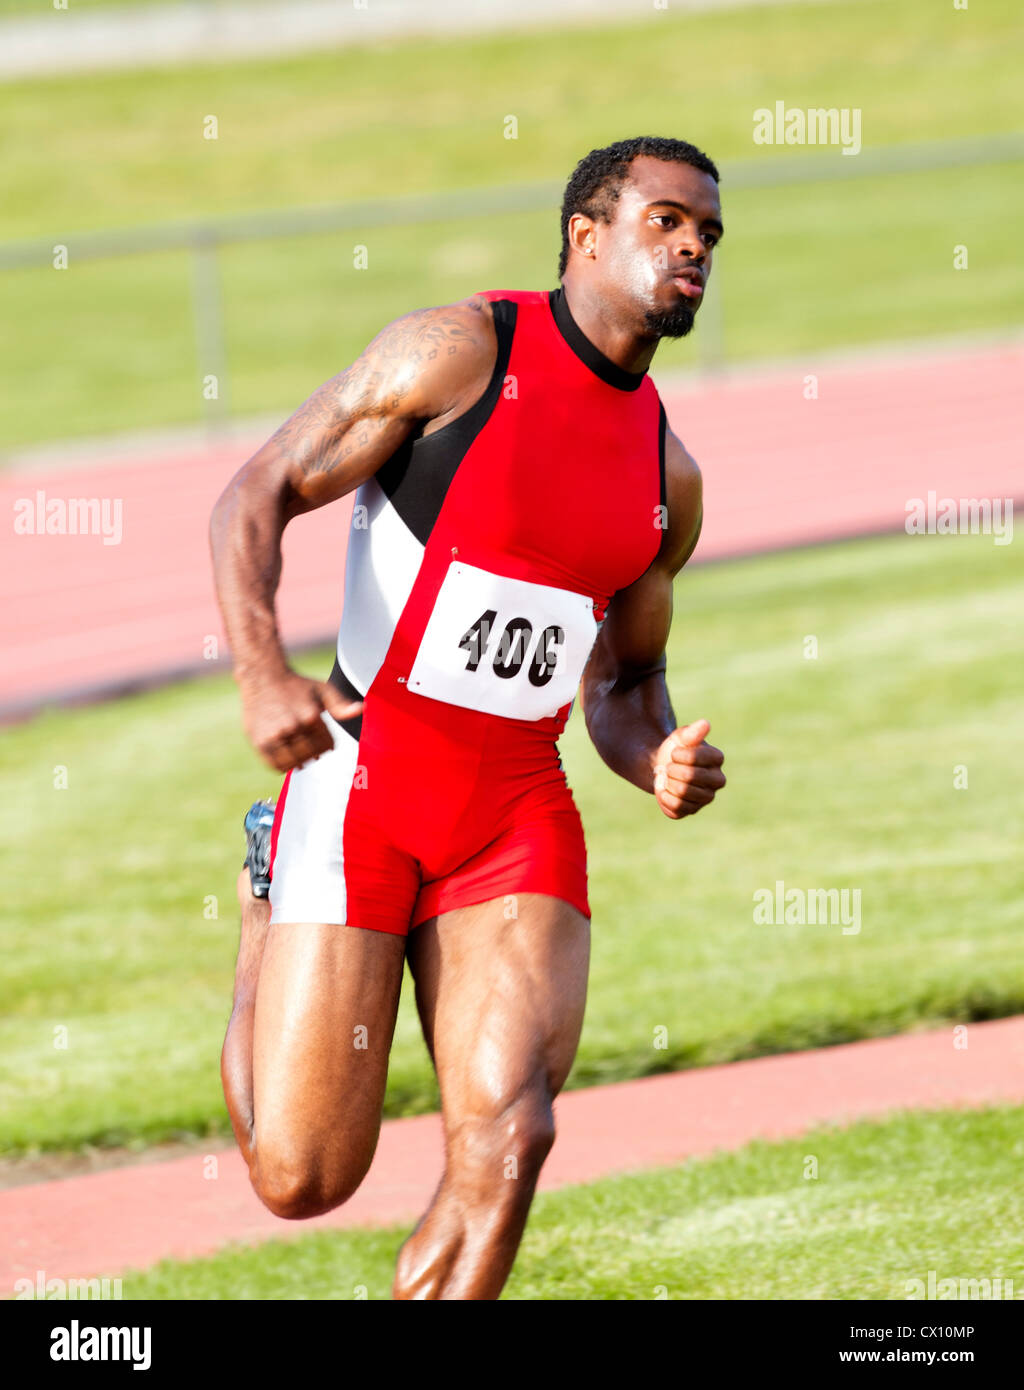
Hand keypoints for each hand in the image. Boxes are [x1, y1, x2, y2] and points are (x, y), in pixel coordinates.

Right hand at [239, 670, 363, 772]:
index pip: (326, 745)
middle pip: (310, 755)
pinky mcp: (260, 741)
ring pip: (293, 762)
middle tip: (313, 753)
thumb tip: (361, 709)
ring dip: (299, 762)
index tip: (325, 744)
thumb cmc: (296, 685)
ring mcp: (275, 735)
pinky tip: (286, 759)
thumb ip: (341, 704)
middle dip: (314, 754)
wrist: (262, 676)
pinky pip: (275, 764)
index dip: (328, 746)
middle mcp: (293, 726)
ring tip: (300, 758)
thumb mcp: (322, 690)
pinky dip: (282, 766)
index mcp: (311, 716)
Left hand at [651, 719, 725, 819]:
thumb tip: (705, 724)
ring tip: (668, 778)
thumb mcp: (681, 737)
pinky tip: (665, 789)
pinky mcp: (692, 810)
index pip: (695, 758)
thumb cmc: (675, 750)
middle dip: (672, 769)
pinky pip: (675, 807)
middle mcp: (718, 780)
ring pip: (682, 792)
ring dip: (667, 782)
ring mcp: (706, 798)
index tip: (675, 753)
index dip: (678, 755)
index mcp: (717, 759)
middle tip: (670, 767)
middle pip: (689, 777)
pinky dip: (664, 796)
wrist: (662, 768)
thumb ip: (692, 732)